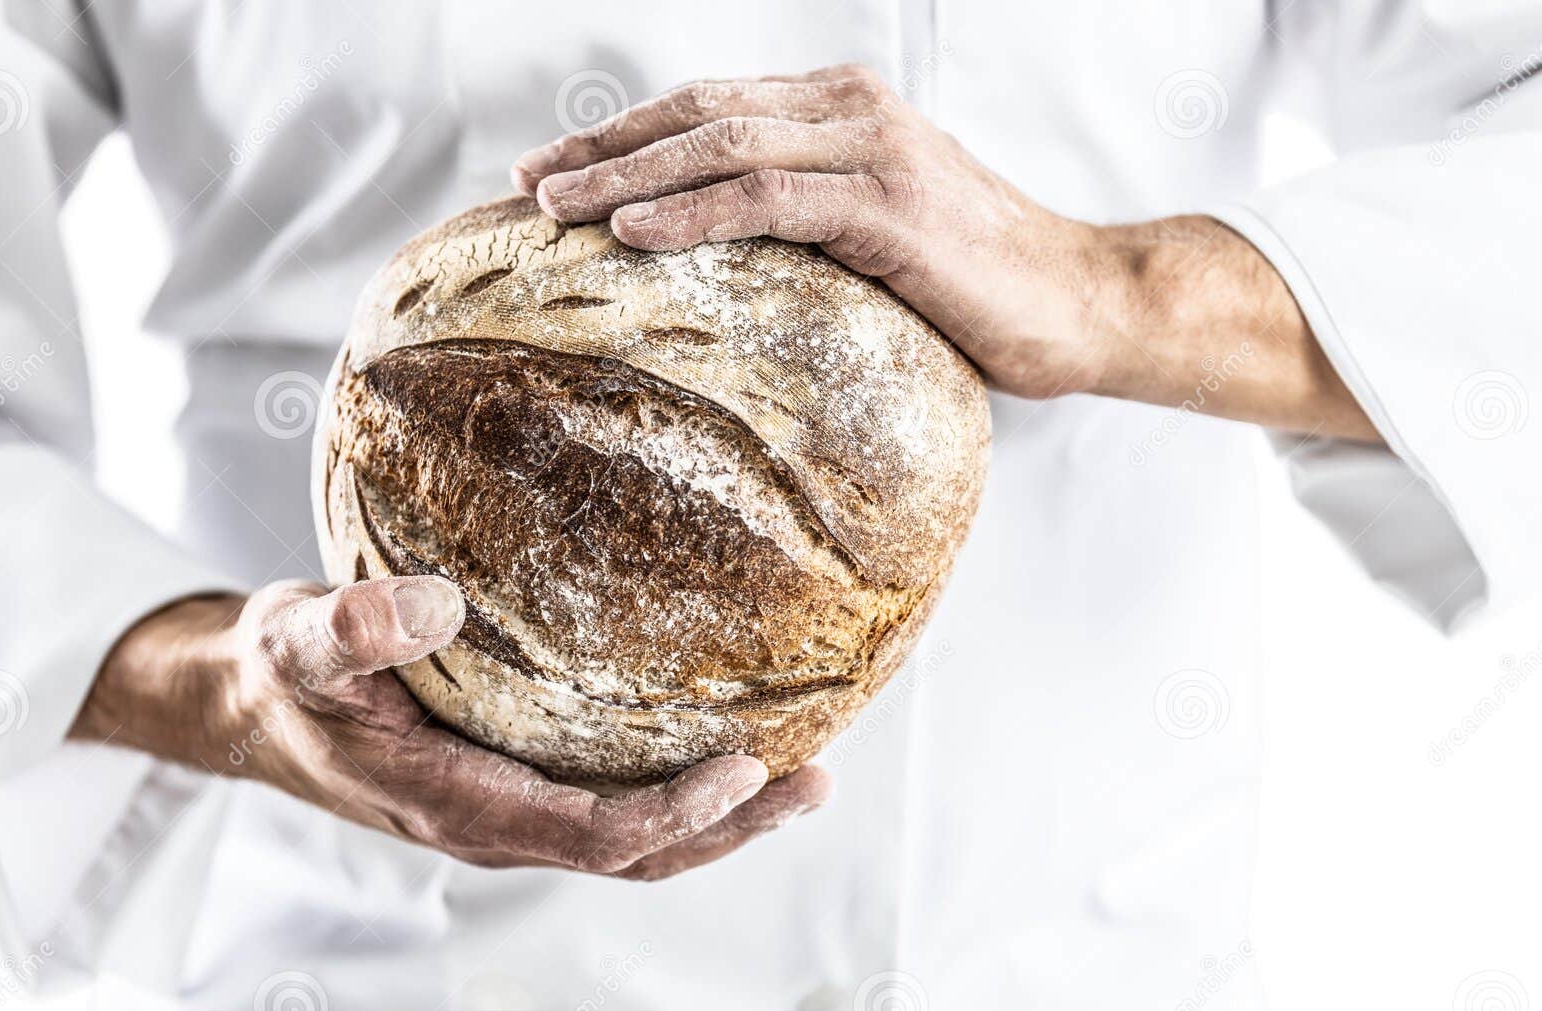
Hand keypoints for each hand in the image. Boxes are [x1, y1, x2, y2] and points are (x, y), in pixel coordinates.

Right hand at [72, 577, 829, 879]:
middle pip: (637, 854)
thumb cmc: (285, 675)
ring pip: (635, 840)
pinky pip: (615, 807)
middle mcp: (497, 825)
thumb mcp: (300, 641)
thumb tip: (429, 601)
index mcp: (457, 805)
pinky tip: (726, 745)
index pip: (589, 836)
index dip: (672, 813)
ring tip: (803, 777)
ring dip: (721, 819)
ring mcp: (513, 814)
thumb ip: (353, 628)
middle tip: (815, 784)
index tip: (744, 770)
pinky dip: (680, 791)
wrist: (259, 705)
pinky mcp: (521, 786)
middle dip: (729, 829)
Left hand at [512, 64, 1377, 440]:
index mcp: (845, 111)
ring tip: (551, 208)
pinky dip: (691, 211)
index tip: (555, 169)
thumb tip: (727, 265)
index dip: (625, 136)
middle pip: (698, 115)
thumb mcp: (881, 236)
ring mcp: (873, 152)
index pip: (711, 109)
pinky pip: (767, 199)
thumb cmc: (981, 285)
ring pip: (720, 146)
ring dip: (625, 177)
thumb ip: (810, 221)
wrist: (1083, 303)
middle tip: (526, 185)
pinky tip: (631, 232)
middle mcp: (853, 112)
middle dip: (602, 148)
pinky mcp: (888, 207)